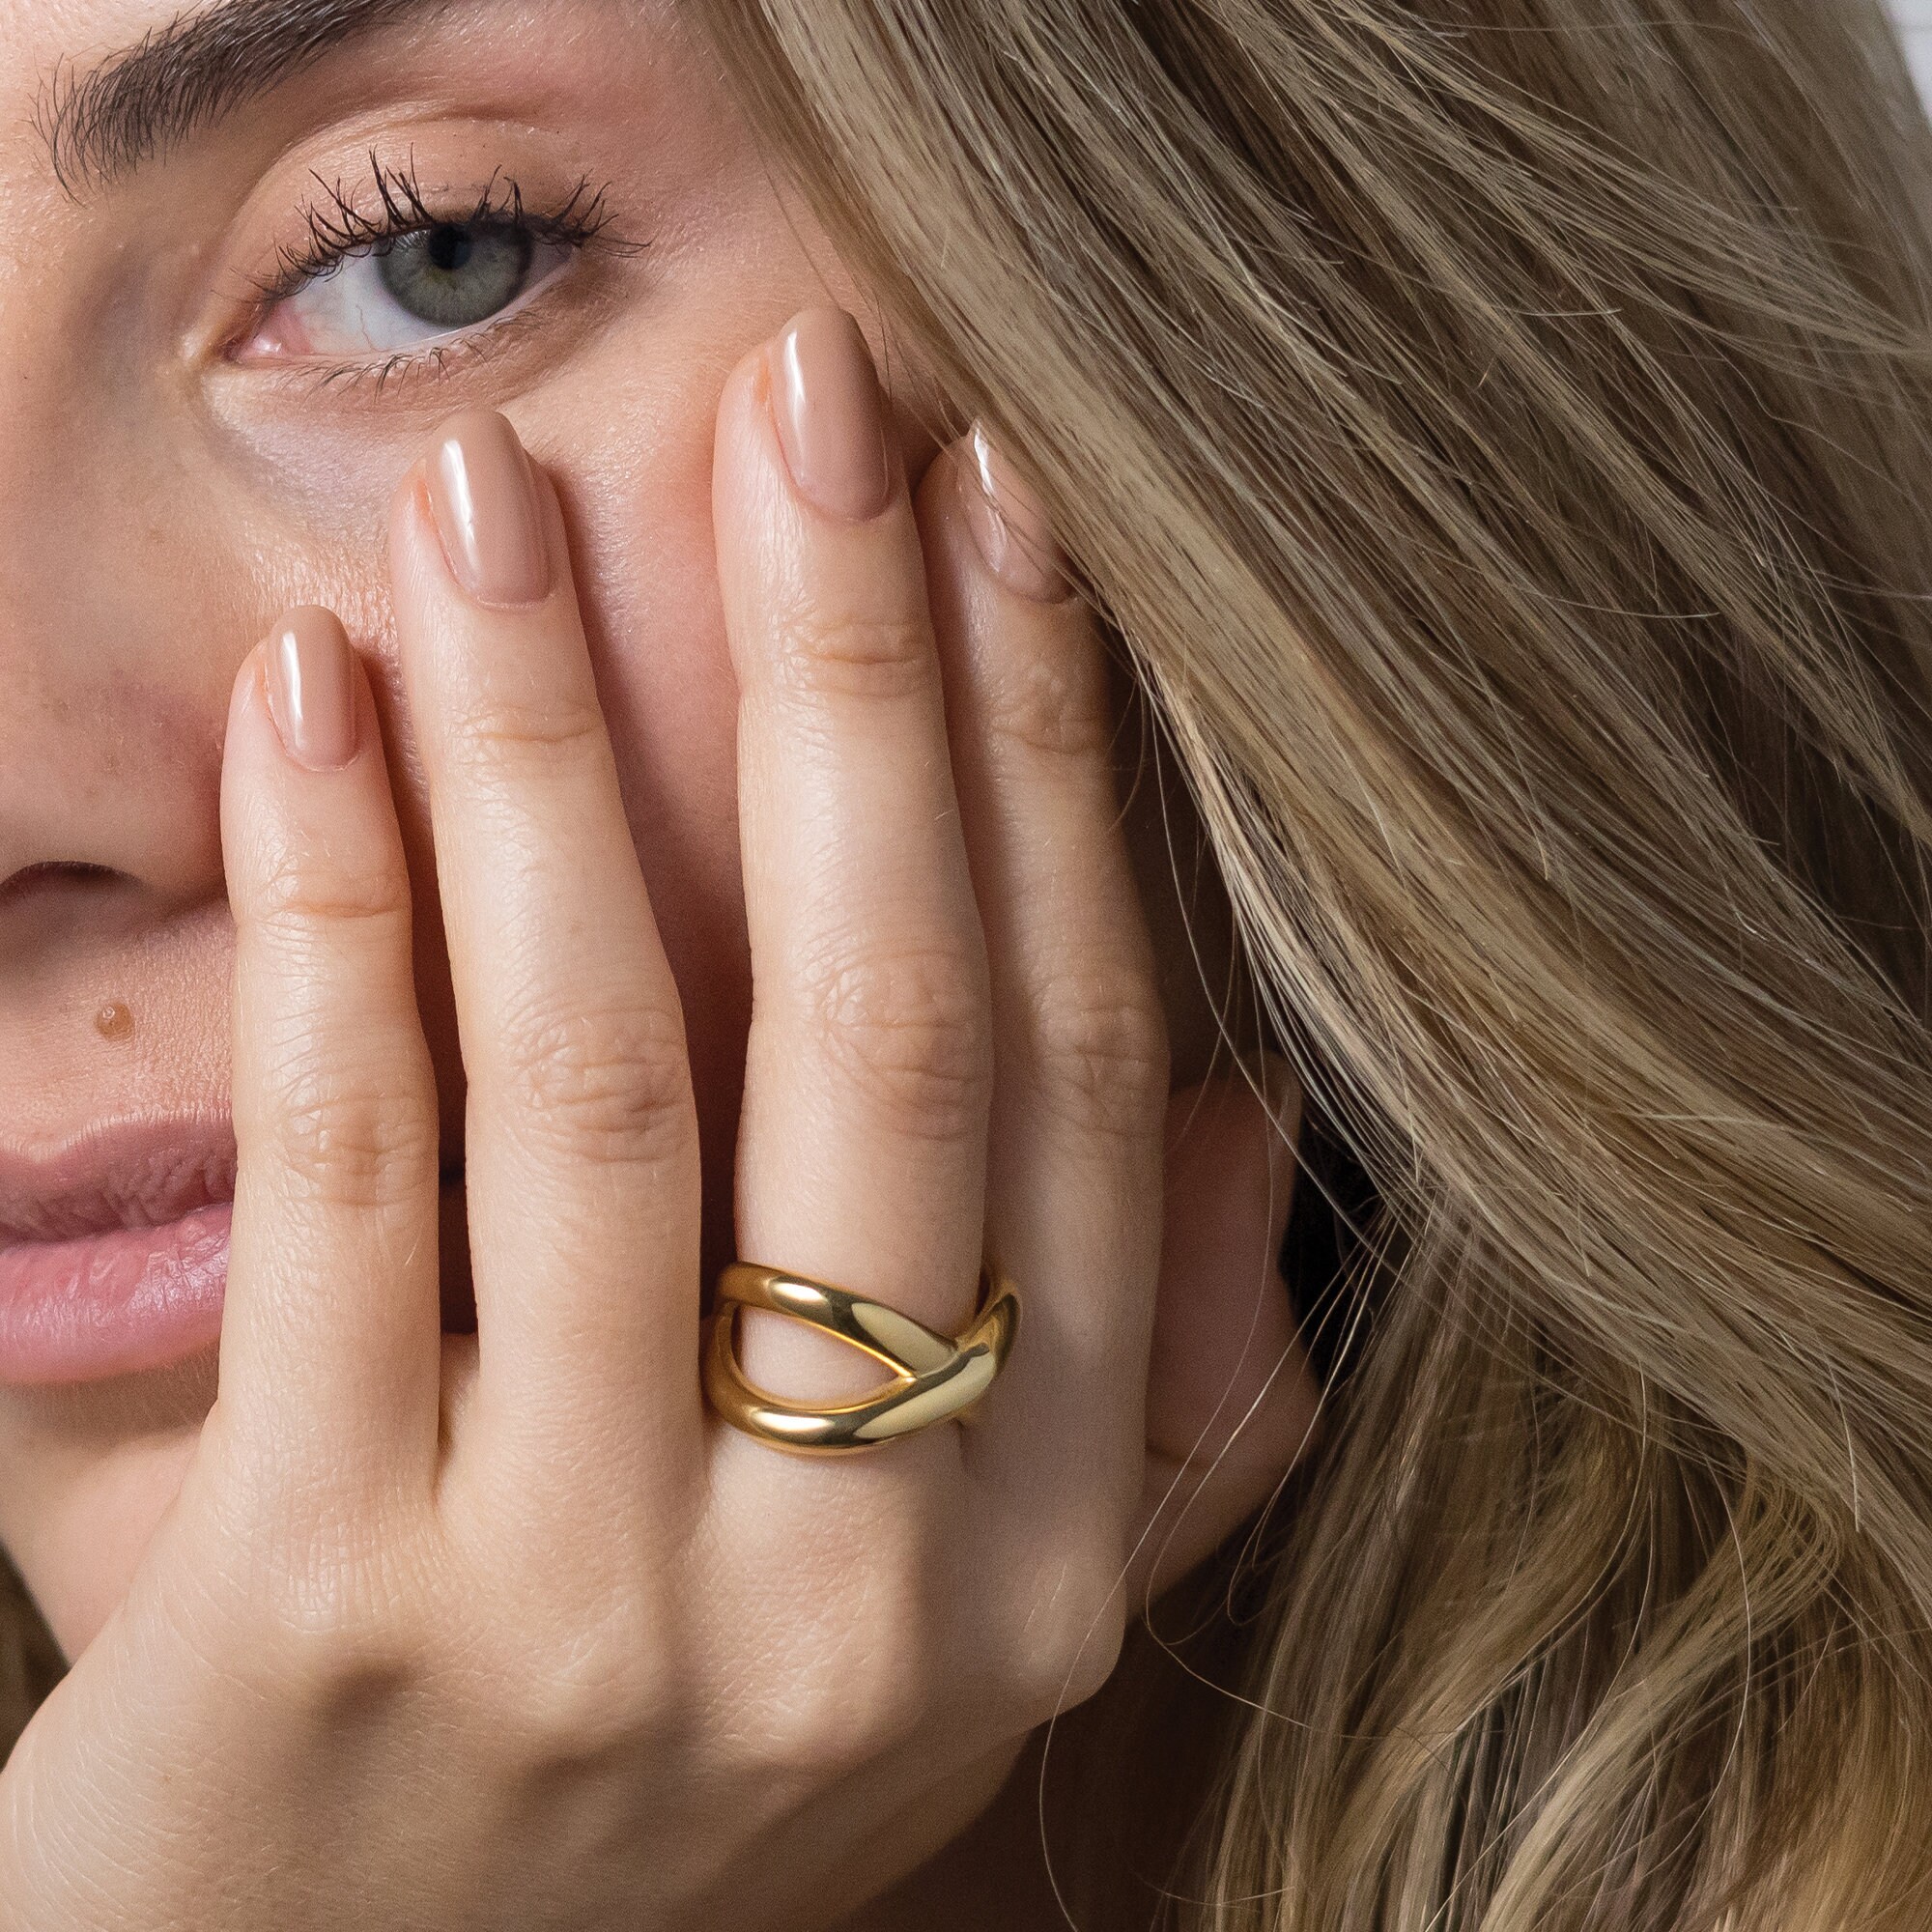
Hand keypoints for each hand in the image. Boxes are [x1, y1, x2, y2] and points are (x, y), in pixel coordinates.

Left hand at [0, 309, 1312, 1930]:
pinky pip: (345, 1188)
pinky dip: (334, 918)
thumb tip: (1235, 1084)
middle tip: (812, 400)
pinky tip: (313, 716)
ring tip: (492, 509)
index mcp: (1047, 1553)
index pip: (1072, 1075)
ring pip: (609, 1078)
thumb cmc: (664, 1780)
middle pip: (885, 1039)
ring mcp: (601, 1603)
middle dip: (859, 679)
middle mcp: (871, 1584)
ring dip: (561, 748)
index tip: (1002, 511)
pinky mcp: (333, 1610)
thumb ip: (1149, 1401)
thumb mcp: (958, 1634)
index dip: (1048, 766)